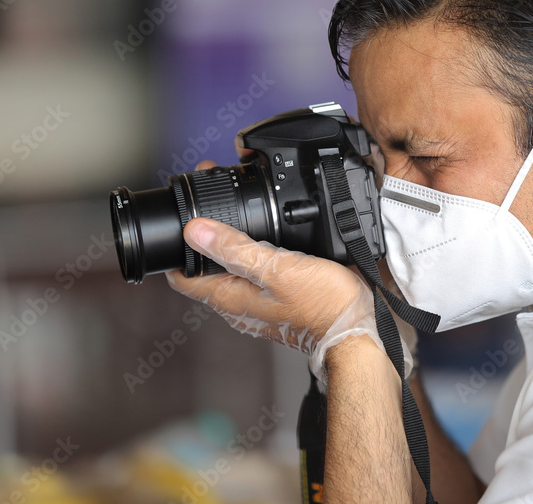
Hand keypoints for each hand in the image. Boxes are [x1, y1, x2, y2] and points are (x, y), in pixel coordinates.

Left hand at [166, 163, 382, 381]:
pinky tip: (269, 236)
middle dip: (204, 237)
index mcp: (229, 297)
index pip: (182, 275)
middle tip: (211, 203)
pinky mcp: (278, 299)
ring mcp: (258, 303)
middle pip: (206, 268)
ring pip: (231, 268)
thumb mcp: (276, 268)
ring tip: (238, 212)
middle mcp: (238, 303)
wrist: (355, 329)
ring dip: (230, 242)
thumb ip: (235, 249)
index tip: (184, 215)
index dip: (177, 244)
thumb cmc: (323, 305)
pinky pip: (255, 272)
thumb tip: (195, 230)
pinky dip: (254, 251)